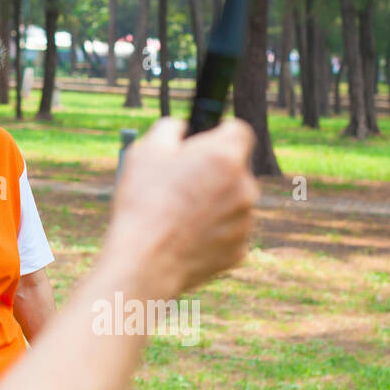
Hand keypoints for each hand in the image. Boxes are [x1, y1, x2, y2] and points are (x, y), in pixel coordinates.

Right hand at [103, 117, 257, 298]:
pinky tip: (182, 237)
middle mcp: (245, 187)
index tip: (204, 141)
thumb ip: (170, 128)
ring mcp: (245, 222)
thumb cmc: (143, 202)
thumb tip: (181, 127)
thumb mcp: (145, 151)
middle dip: (213, 172)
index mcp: (225, 156)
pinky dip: (210, 232)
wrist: (146, 262)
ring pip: (232, 202)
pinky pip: (227, 233)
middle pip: (235, 169)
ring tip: (175, 214)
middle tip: (179, 182)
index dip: (219, 132)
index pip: (239, 130)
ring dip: (212, 203)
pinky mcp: (239, 251)